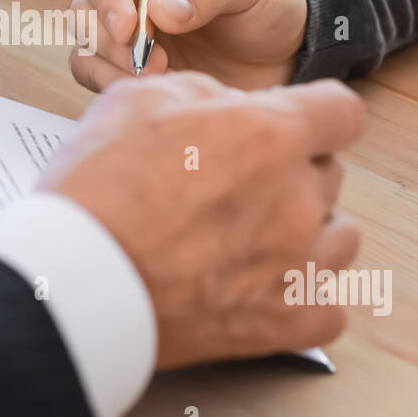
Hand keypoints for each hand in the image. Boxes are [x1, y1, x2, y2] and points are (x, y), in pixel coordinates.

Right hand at [39, 72, 363, 368]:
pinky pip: (329, 308)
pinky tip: (264, 289)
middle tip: (238, 189)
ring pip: (340, 239)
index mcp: (268, 136)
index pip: (342, 112)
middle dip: (293, 174)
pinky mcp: (286, 325)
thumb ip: (202, 92)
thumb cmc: (96, 189)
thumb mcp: (136, 101)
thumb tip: (231, 104)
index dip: (317, 116)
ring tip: (255, 240)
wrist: (74, 280)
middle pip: (330, 176)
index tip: (294, 128)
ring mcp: (298, 267)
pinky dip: (303, 298)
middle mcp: (296, 199)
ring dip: (308, 234)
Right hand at [69, 0, 307, 91]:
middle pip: (82, 12)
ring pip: (85, 49)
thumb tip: (158, 11)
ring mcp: (121, 32)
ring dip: (113, 69)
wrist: (281, 49)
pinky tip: (159, 90)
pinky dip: (119, 88)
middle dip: (111, 42)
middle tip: (155, 64)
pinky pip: (99, 80)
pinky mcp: (127, 69)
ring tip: (162, 79)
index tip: (129, 28)